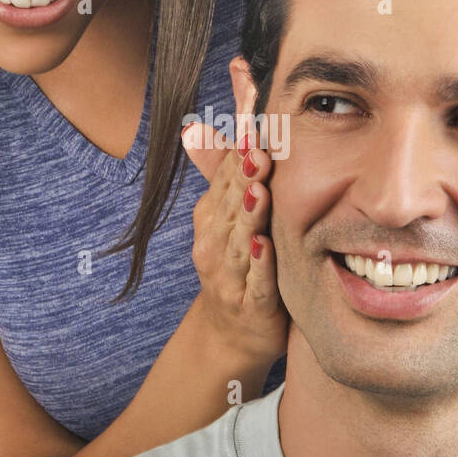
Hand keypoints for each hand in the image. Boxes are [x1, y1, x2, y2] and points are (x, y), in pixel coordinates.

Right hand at [181, 122, 288, 368]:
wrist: (232, 335)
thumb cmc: (238, 266)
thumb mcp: (228, 216)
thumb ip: (220, 171)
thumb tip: (193, 126)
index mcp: (211, 218)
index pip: (224, 174)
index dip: (237, 148)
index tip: (252, 121)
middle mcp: (213, 244)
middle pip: (229, 204)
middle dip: (242, 176)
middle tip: (258, 148)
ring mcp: (228, 276)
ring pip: (239, 240)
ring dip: (247, 215)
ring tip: (258, 190)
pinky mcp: (250, 305)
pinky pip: (255, 283)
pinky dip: (258, 266)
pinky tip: (264, 247)